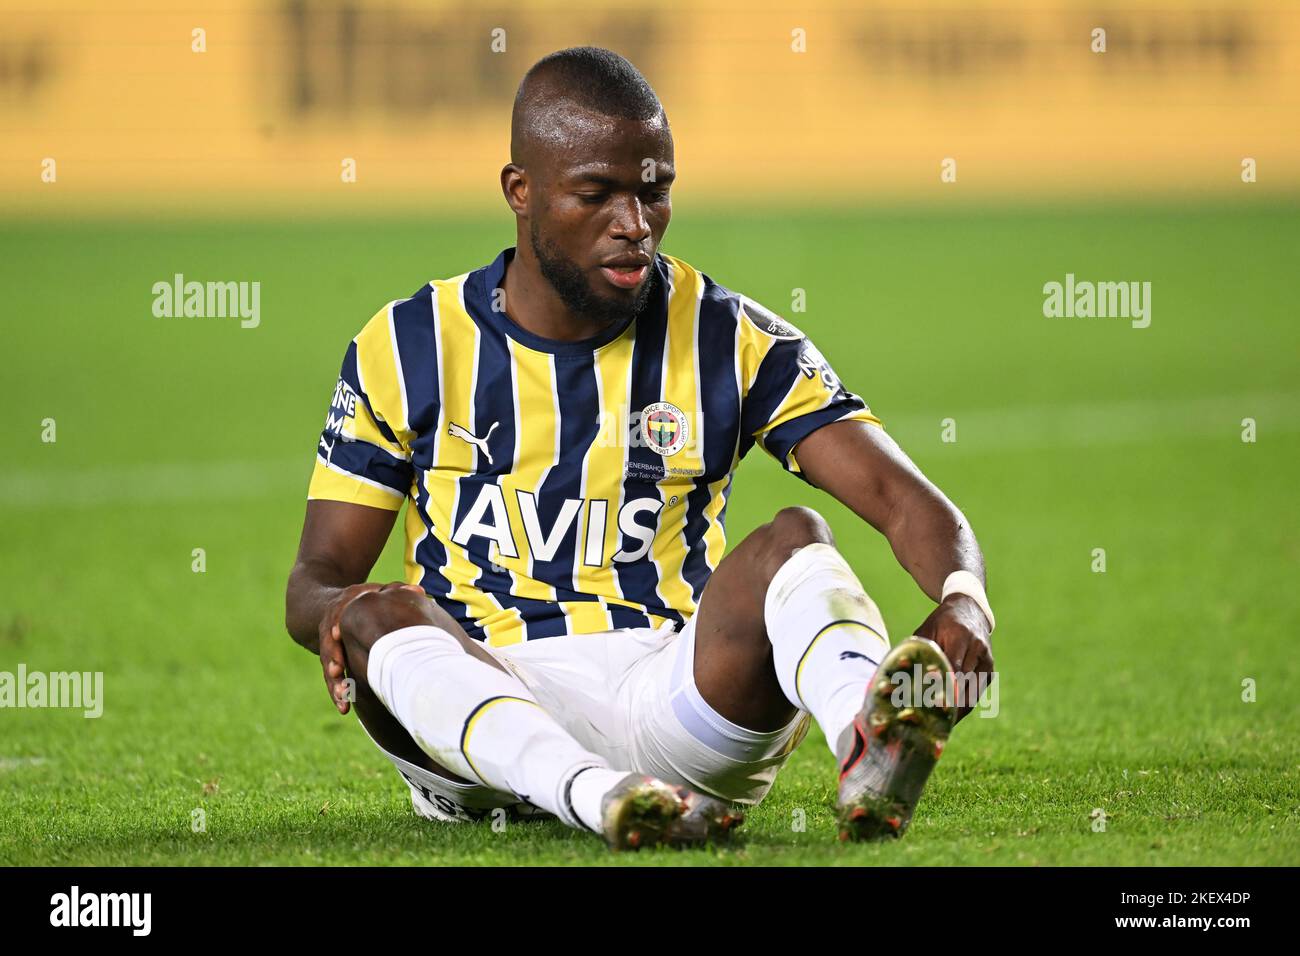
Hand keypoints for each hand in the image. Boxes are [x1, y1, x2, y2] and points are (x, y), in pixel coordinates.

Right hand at [319, 581, 422, 713]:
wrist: (323, 606)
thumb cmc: (358, 598)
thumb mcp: (371, 591)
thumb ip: (393, 592)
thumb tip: (420, 592)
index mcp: (340, 610)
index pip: (335, 617)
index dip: (335, 625)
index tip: (336, 634)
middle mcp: (330, 629)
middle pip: (328, 646)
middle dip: (332, 659)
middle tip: (338, 672)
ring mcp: (329, 648)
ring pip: (328, 667)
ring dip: (335, 683)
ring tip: (343, 699)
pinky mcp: (331, 663)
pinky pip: (333, 680)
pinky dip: (338, 692)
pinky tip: (344, 709)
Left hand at [911, 594, 993, 722]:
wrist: (970, 610)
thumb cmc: (941, 622)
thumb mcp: (926, 631)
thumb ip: (917, 651)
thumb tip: (897, 674)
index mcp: (960, 636)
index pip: (952, 668)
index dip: (941, 689)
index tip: (928, 706)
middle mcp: (977, 649)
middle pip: (961, 684)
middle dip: (946, 704)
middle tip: (929, 722)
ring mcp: (986, 661)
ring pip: (971, 694)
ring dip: (955, 711)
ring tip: (938, 725)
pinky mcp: (990, 670)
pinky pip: (976, 694)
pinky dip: (963, 707)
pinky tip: (949, 718)